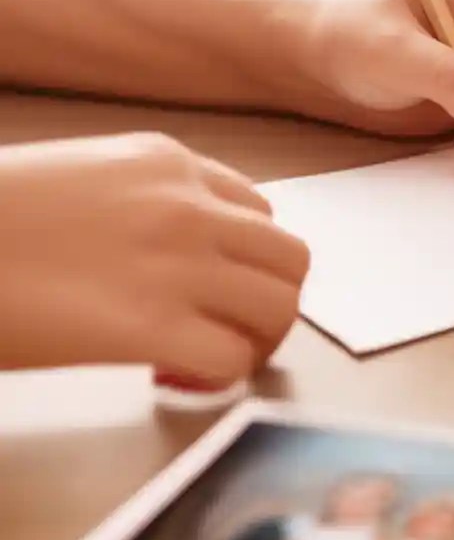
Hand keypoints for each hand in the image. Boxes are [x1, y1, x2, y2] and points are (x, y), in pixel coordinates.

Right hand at [0, 134, 308, 381]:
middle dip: (268, 301)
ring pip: (280, 306)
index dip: (246, 260)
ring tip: (206, 357)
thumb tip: (178, 248)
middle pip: (289, 259)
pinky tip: (172, 378)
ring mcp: (177, 264)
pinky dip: (218, 378)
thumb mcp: (78, 177)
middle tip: (228, 330)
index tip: (215, 287)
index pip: (260, 211)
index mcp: (166, 161)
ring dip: (254, 341)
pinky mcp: (152, 326)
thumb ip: (143, 200)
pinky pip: (233, 358)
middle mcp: (188, 206)